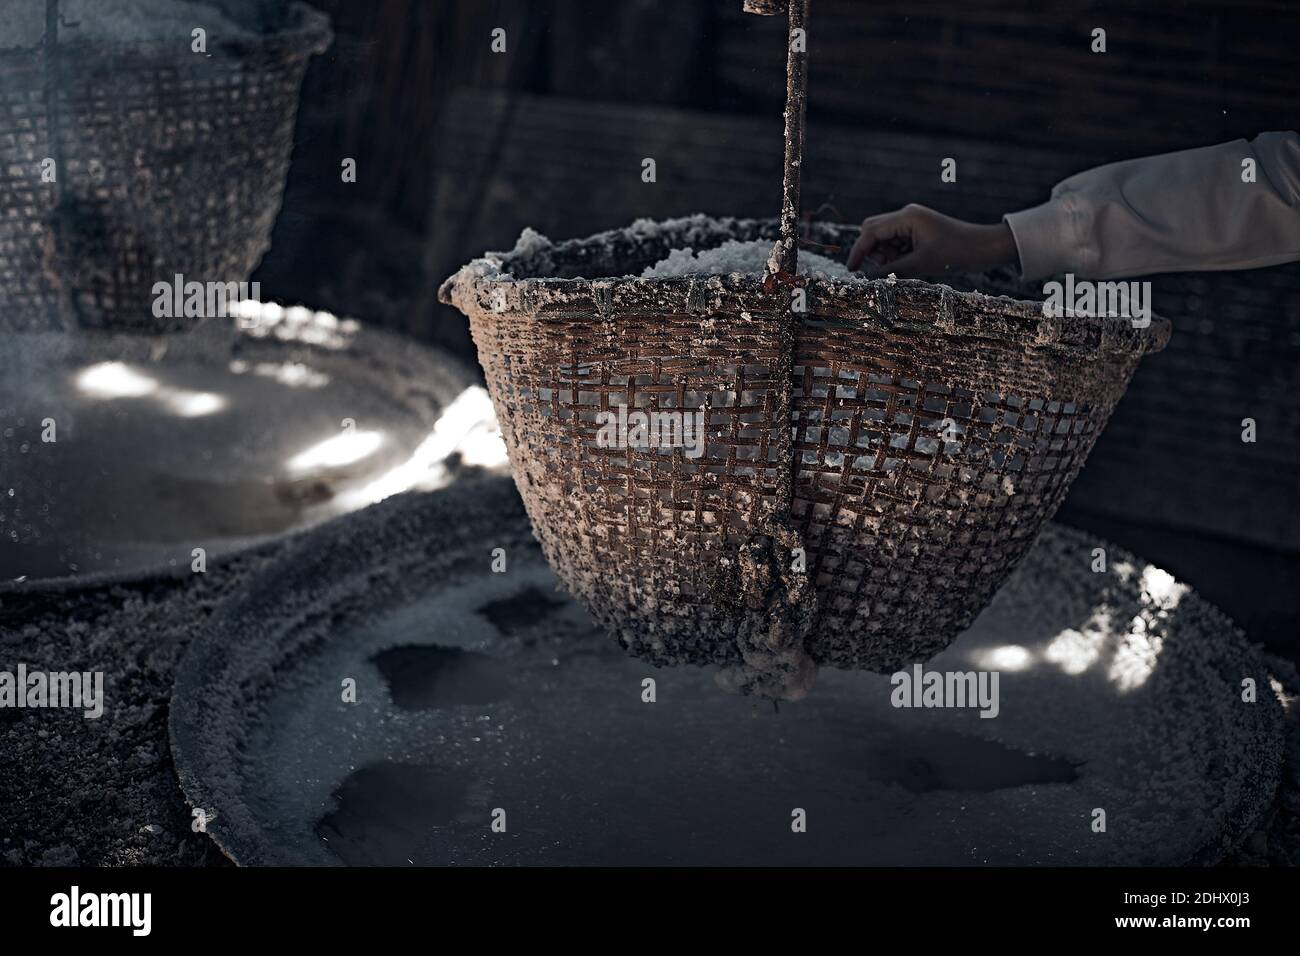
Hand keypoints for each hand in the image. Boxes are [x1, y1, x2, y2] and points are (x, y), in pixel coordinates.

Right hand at [846, 204, 1018, 277]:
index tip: (852, 270)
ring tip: (901, 267)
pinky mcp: (918, 229)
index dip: (858, 251)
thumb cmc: (956, 254)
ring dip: (885, 255)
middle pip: (873, 230)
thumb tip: (868, 278)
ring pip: (884, 237)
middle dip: (872, 251)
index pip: (871, 232)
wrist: (983, 248)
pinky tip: (908, 264)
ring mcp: (912, 220)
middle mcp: (907, 214)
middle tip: (883, 269)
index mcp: (907, 217)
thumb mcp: (921, 264)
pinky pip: (896, 241)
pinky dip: (896, 254)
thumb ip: (891, 270)